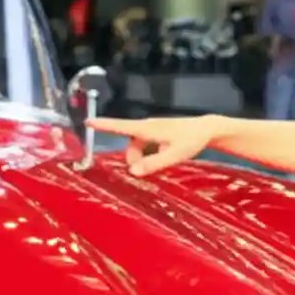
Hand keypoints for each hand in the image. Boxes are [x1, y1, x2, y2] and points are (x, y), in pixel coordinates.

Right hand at [85, 116, 217, 176]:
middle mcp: (146, 127)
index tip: (88, 122)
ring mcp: (151, 131)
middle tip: (148, 172)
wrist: (206, 130)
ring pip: (136, 147)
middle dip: (133, 160)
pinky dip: (148, 155)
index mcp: (147, 129)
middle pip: (129, 145)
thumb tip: (133, 172)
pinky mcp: (157, 134)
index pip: (121, 127)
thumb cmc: (191, 140)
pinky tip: (163, 158)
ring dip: (142, 158)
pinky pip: (144, 146)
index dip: (104, 125)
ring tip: (161, 163)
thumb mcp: (173, 155)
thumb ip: (153, 164)